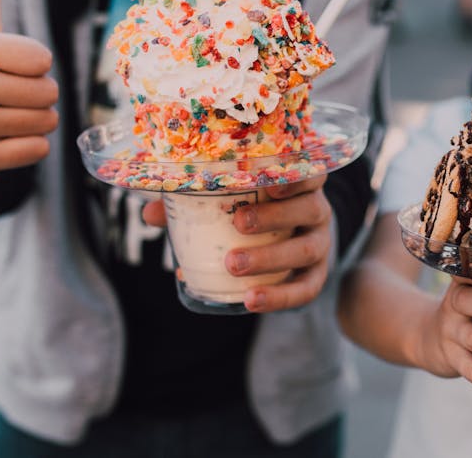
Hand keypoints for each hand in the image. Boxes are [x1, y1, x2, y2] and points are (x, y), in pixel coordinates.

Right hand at [0, 0, 58, 179]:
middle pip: (48, 92)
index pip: (42, 59)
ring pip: (46, 122)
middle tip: (6, 89)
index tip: (6, 61)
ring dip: (35, 117)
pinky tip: (3, 134)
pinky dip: (30, 145)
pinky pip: (37, 152)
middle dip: (37, 91)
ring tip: (4, 109)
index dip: (33, 61)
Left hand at [142, 176, 332, 312]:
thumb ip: (194, 202)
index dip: (296, 174)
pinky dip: (280, 297)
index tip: (270, 180)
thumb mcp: (231, 200)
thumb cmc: (254, 209)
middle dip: (275, 216)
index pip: (310, 171)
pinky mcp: (317, 274)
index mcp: (299, 183)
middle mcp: (317, 210)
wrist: (287, 238)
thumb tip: (150, 214)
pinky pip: (306, 289)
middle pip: (309, 209)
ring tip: (233, 265)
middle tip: (239, 223)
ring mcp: (321, 243)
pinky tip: (251, 301)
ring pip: (306, 249)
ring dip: (270, 257)